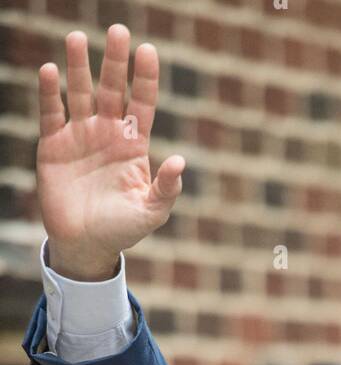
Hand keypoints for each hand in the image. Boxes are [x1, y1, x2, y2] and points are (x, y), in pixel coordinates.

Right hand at [37, 24, 183, 279]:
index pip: (141, 103)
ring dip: (78, 66)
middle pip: (111, 88)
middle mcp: (107, 132)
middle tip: (118, 31)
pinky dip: (50, 93)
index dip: (144, 77)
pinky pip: (51, 113)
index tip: (147, 51)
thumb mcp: (150, 213)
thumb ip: (166, 189)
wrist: (85, 246)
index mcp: (133, 144)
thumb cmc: (121, 230)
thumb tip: (180, 162)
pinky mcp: (53, 145)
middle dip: (114, 61)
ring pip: (80, 93)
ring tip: (76, 38)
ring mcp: (80, 135)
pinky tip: (50, 71)